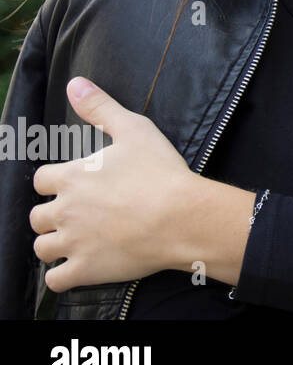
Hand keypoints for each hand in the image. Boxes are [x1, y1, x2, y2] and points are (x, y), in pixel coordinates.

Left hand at [30, 77, 195, 291]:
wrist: (183, 217)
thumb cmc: (161, 172)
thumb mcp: (135, 129)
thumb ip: (100, 107)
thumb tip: (74, 83)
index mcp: (71, 177)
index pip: (41, 180)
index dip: (56, 181)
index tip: (75, 184)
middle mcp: (64, 211)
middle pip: (37, 217)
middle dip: (53, 215)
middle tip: (79, 213)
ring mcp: (73, 243)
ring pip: (42, 248)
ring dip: (54, 244)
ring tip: (75, 240)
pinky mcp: (86, 270)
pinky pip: (55, 280)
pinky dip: (61, 275)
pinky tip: (76, 266)